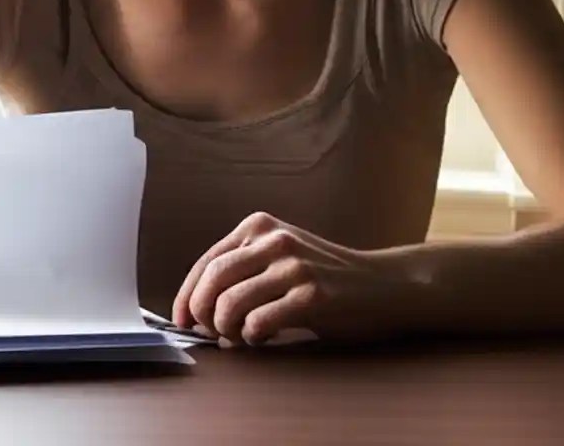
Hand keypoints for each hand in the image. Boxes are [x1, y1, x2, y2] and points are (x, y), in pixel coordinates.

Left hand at [172, 212, 414, 345]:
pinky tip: (264, 338)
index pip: (206, 262)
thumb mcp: (279, 259)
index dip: (186, 295)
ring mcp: (293, 265)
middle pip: (212, 280)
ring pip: (230, 303)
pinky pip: (259, 322)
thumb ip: (242, 272)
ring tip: (240, 336)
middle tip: (211, 333)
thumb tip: (196, 310)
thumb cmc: (325, 278)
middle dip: (202, 314)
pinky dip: (252, 337)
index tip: (181, 320)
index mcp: (259, 226)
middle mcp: (274, 240)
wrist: (382, 284)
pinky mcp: (311, 294)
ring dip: (227, 329)